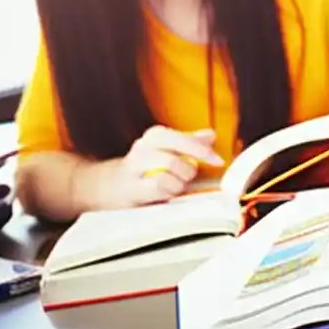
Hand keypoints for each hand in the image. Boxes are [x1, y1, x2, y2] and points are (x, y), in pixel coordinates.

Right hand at [96, 127, 223, 207]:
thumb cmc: (146, 168)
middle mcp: (143, 148)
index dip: (203, 150)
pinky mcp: (131, 188)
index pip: (183, 138)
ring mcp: (134, 168)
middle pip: (175, 153)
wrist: (109, 187)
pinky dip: (168, 190)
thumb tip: (211, 135)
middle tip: (189, 176)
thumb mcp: (168, 151)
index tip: (218, 161)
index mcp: (155, 136)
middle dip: (189, 167)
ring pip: (168, 169)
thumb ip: (190, 143)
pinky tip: (164, 193)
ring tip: (174, 185)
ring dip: (178, 181)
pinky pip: (160, 186)